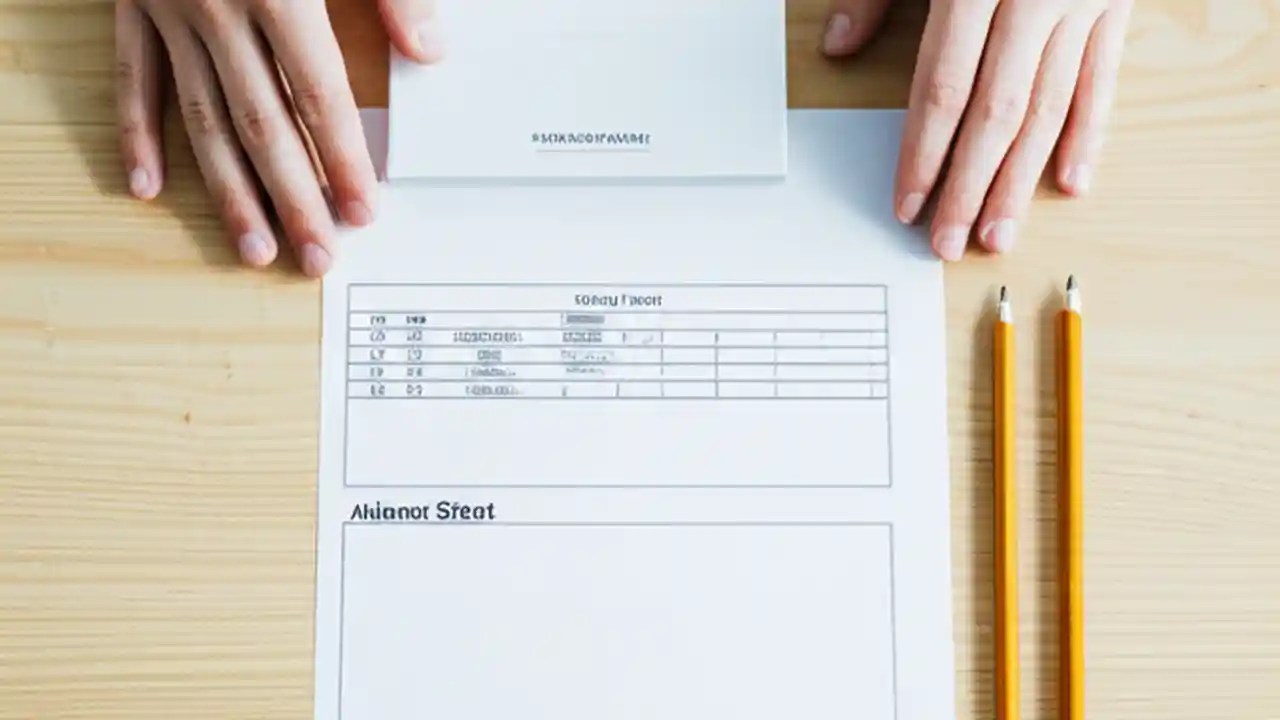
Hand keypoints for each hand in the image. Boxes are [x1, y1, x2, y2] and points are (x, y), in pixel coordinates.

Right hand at [115, 0, 441, 276]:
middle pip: (264, 127)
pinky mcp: (130, 5)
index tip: (364, 211)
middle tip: (317, 255)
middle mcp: (217, 9)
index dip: (346, 160)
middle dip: (294, 199)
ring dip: (228, 191)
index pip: (320, 97)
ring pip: (202, 120)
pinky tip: (150, 188)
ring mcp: (167, 12)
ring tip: (252, 247)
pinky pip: (131, 80)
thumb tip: (429, 49)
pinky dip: (138, 134)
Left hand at [823, 0, 1132, 259]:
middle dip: (967, 186)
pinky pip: (1104, 80)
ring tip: (998, 231)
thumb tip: (835, 47)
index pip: (944, 90)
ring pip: (1050, 108)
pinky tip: (1072, 181)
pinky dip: (1089, 133)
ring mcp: (1083, 2)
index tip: (905, 202)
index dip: (922, 153)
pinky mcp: (1117, 4)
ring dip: (1022, 179)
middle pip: (997, 114)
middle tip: (946, 243)